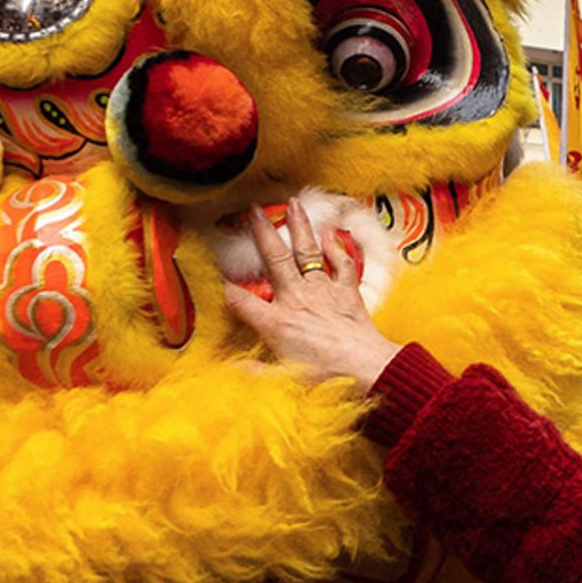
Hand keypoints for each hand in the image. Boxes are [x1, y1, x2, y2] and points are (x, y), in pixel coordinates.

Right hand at [216, 203, 400, 389]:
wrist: (366, 369)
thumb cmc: (325, 378)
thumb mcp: (283, 379)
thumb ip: (256, 372)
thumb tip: (232, 370)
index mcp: (275, 322)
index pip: (240, 300)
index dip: (225, 288)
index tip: (215, 275)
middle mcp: (296, 299)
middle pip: (274, 259)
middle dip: (262, 232)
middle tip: (253, 209)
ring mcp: (323, 292)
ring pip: (307, 252)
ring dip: (299, 227)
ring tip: (293, 204)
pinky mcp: (347, 293)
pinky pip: (341, 264)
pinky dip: (336, 248)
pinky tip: (330, 234)